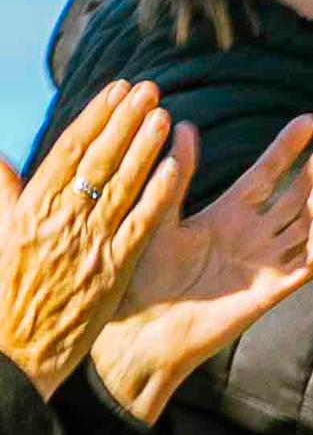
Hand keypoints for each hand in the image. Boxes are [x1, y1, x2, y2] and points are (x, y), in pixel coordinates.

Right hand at [0, 83, 191, 395]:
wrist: (22, 343)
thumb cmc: (13, 285)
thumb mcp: (5, 230)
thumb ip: (7, 189)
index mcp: (32, 204)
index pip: (70, 150)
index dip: (96, 117)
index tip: (117, 90)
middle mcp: (60, 218)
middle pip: (99, 160)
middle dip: (124, 122)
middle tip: (150, 90)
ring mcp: (87, 243)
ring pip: (122, 187)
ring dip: (145, 149)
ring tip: (164, 116)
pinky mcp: (112, 269)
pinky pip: (138, 227)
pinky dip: (156, 196)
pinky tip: (174, 170)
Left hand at [87, 111, 312, 427]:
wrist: (145, 327)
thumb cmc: (146, 275)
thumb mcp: (160, 213)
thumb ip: (178, 174)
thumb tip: (182, 124)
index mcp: (229, 216)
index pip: (269, 174)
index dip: (290, 149)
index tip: (309, 120)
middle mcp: (255, 237)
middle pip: (298, 195)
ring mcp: (267, 263)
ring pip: (308, 224)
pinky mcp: (273, 290)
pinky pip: (306, 263)